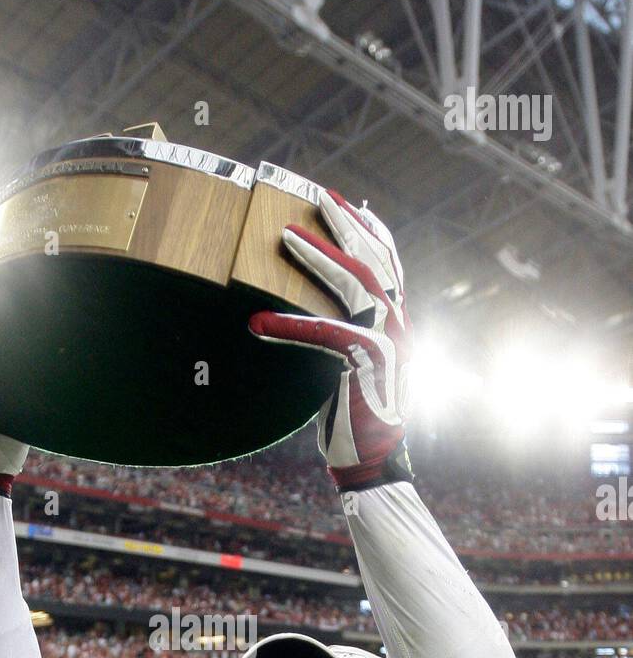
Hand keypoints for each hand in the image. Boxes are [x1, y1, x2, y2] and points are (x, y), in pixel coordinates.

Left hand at [249, 190, 412, 491]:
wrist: (371, 462)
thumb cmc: (354, 418)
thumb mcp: (349, 370)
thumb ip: (343, 340)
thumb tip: (315, 320)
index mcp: (396, 326)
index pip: (389, 267)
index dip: (372, 232)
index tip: (352, 204)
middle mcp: (399, 327)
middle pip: (375, 262)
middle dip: (346, 226)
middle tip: (319, 196)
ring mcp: (389, 343)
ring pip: (356, 284)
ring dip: (319, 256)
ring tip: (286, 235)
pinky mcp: (368, 364)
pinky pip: (326, 333)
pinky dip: (290, 325)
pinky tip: (258, 321)